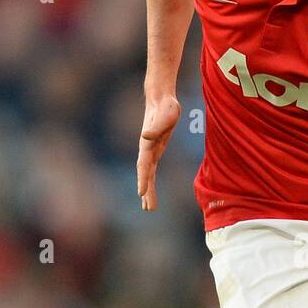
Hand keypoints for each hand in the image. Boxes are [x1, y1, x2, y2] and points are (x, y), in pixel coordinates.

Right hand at [137, 94, 181, 210]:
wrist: (161, 98)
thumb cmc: (165, 106)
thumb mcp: (166, 115)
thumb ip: (156, 127)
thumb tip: (146, 136)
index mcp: (147, 144)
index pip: (144, 165)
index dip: (142, 179)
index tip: (141, 193)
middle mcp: (146, 150)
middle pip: (145, 174)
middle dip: (146, 192)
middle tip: (149, 209)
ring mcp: (150, 151)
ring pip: (147, 174)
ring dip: (148, 191)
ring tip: (149, 207)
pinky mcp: (155, 150)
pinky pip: (151, 170)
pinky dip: (150, 181)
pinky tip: (149, 191)